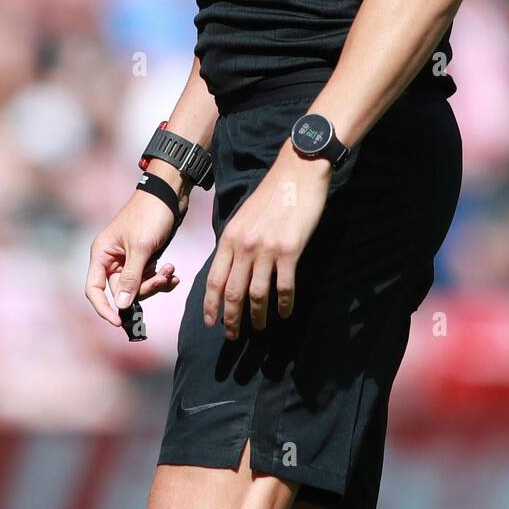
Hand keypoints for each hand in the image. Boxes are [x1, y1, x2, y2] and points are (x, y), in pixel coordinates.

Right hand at [85, 186, 183, 327]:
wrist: (171, 193)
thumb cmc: (151, 215)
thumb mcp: (141, 248)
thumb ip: (131, 278)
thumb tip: (122, 307)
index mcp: (102, 254)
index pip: (94, 289)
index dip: (104, 308)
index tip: (119, 322)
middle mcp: (112, 259)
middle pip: (122, 291)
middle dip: (144, 289)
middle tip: (162, 279)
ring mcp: (129, 259)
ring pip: (138, 288)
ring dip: (156, 284)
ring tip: (171, 271)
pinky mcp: (145, 258)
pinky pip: (149, 279)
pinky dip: (161, 279)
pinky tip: (173, 273)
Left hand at [203, 140, 332, 339]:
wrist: (298, 173)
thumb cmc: (272, 194)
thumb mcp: (243, 217)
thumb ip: (235, 242)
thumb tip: (230, 269)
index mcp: (230, 237)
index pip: (214, 280)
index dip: (211, 306)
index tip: (211, 323)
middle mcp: (244, 246)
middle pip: (232, 293)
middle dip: (231, 319)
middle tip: (232, 336)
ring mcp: (267, 249)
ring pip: (257, 294)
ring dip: (257, 316)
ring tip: (259, 328)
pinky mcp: (290, 250)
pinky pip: (284, 287)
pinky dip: (283, 305)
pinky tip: (284, 313)